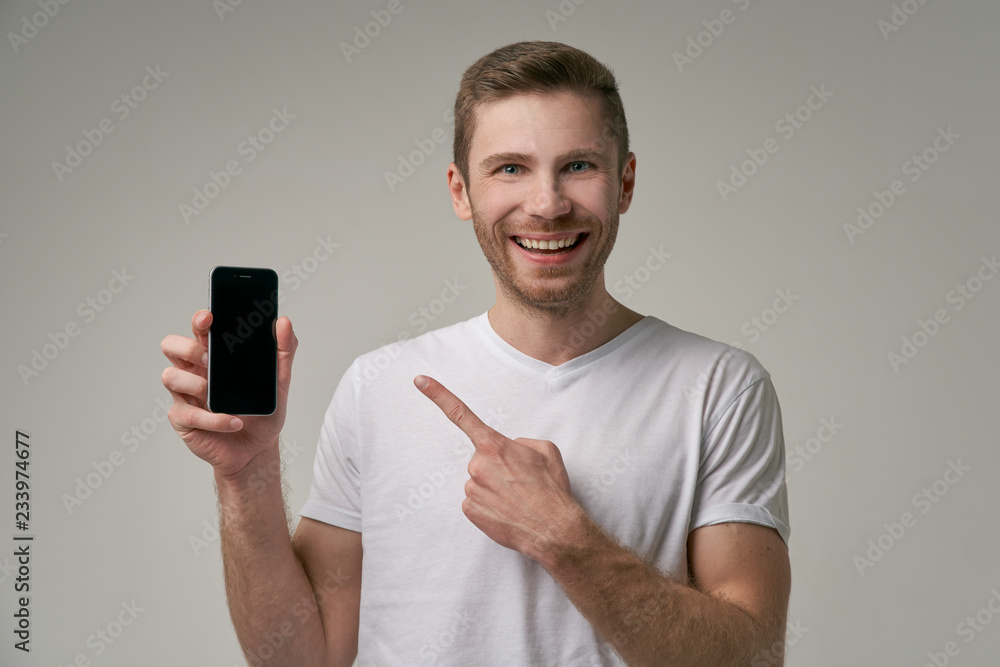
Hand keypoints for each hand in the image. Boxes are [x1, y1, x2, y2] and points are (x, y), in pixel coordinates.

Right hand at [160, 310, 297, 481]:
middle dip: (187, 348)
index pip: (199, 328)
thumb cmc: (262, 412)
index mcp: (214, 355)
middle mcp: (194, 371)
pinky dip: (215, 420)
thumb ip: (284, 350)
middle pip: (171, 345)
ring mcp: (186, 395)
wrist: (257, 449)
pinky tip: (234, 422)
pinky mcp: (183, 419)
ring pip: (170, 376)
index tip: (209, 318)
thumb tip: (284, 322)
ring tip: (219, 398)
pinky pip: (190, 414)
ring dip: (196, 385)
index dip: (199, 320)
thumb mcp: (280, 381)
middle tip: (210, 360)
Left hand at [413, 374, 583, 559]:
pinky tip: (506, 511)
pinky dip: (489, 505)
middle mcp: (478, 465)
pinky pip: (475, 501)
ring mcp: (471, 489)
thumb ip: (520, 442)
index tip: (420, 380)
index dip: (438, 395)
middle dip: (497, 467)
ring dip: (494, 487)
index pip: (461, 414)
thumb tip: (509, 448)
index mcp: (495, 446)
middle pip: (481, 459)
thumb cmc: (551, 489)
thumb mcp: (545, 451)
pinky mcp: (469, 510)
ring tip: (517, 498)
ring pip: (478, 481)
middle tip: (519, 482)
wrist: (554, 530)